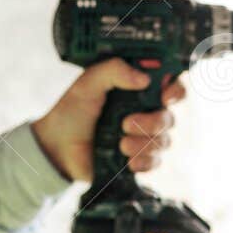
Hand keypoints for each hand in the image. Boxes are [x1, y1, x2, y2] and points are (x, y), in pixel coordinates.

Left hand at [31, 58, 186, 182]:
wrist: (57, 147)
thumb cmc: (72, 111)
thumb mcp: (88, 82)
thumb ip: (113, 70)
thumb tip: (144, 78)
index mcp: (138, 90)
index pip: (170, 87)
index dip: (175, 91)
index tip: (165, 97)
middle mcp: (145, 112)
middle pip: (170, 117)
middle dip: (153, 122)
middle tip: (126, 123)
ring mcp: (142, 136)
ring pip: (164, 141)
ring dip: (143, 143)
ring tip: (120, 144)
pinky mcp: (138, 158)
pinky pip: (156, 162)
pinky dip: (144, 161)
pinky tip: (128, 160)